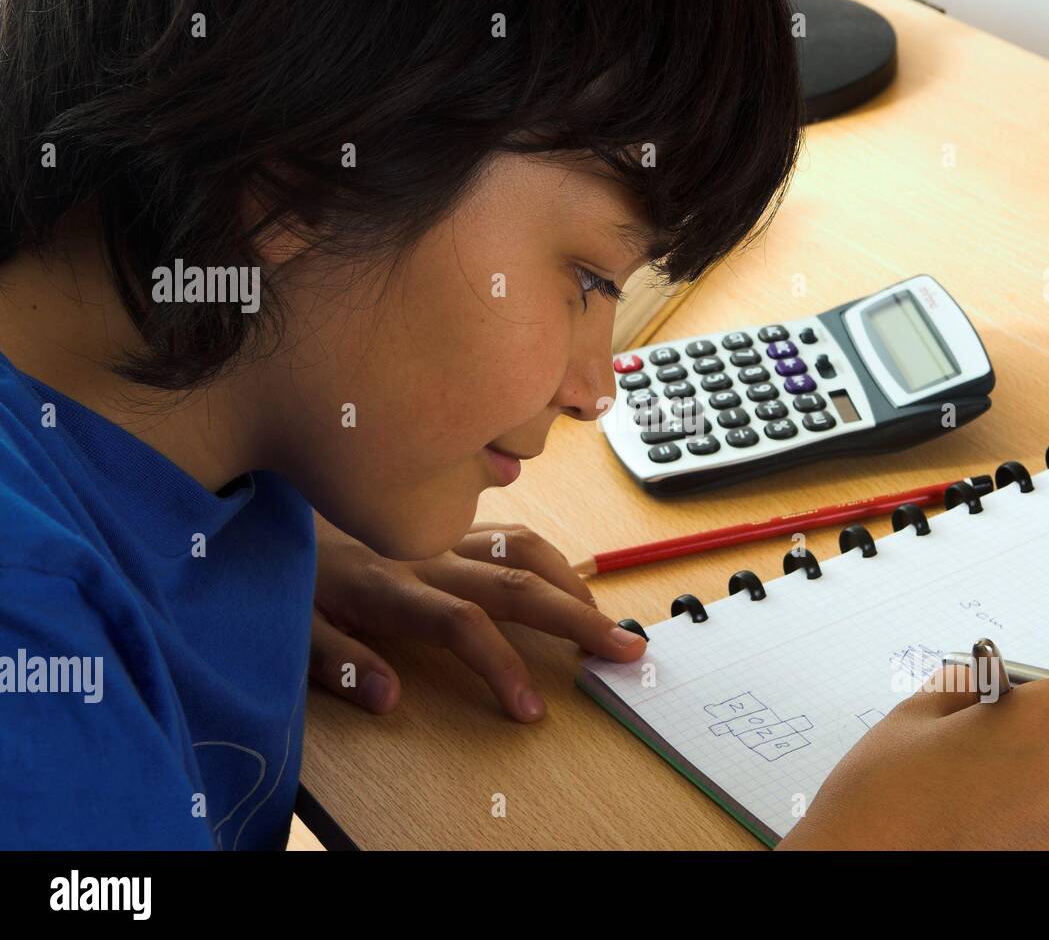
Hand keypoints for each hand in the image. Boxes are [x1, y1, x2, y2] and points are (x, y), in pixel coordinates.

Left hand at [309, 518, 646, 721]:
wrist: (271, 490)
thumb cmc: (282, 569)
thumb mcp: (287, 625)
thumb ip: (337, 662)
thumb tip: (391, 699)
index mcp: (385, 586)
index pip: (460, 624)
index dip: (501, 666)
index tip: (533, 708)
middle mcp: (425, 556)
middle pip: (515, 585)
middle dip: (576, 619)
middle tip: (626, 648)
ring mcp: (442, 535)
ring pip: (523, 547)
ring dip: (571, 583)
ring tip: (604, 618)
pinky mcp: (448, 522)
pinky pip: (510, 531)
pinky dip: (547, 554)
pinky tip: (565, 577)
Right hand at [778, 663, 1048, 849]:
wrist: (864, 860)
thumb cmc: (888, 790)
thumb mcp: (920, 712)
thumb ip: (971, 686)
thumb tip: (989, 683)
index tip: (1040, 708)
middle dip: (1045, 746)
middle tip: (989, 754)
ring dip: (1040, 790)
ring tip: (982, 798)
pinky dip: (1036, 829)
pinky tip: (986, 826)